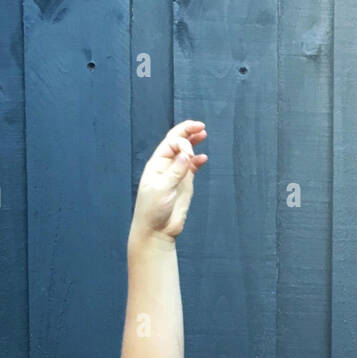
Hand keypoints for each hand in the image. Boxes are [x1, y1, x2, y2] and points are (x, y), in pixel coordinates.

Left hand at [131, 120, 206, 240]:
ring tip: (203, 133)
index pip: (170, 142)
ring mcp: (176, 174)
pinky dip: (198, 160)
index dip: (182, 141)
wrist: (156, 231)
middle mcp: (166, 166)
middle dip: (187, 132)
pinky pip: (192, 167)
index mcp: (157, 164)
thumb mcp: (162, 189)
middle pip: (177, 142)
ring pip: (185, 153)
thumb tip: (186, 153)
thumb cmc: (152, 210)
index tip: (190, 153)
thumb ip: (175, 171)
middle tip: (200, 126)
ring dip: (193, 142)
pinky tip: (204, 158)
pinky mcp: (184, 184)